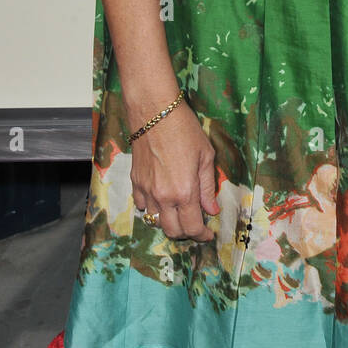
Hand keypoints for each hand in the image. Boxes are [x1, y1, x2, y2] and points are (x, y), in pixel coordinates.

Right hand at [130, 102, 219, 240]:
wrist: (154, 112)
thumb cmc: (185, 129)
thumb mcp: (206, 156)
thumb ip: (207, 186)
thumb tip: (212, 209)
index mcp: (184, 191)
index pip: (192, 227)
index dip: (202, 235)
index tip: (208, 234)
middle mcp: (163, 196)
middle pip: (172, 231)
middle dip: (186, 233)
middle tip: (195, 224)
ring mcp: (146, 190)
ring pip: (155, 221)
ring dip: (168, 221)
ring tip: (179, 212)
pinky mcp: (135, 182)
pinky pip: (142, 205)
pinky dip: (152, 208)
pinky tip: (161, 198)